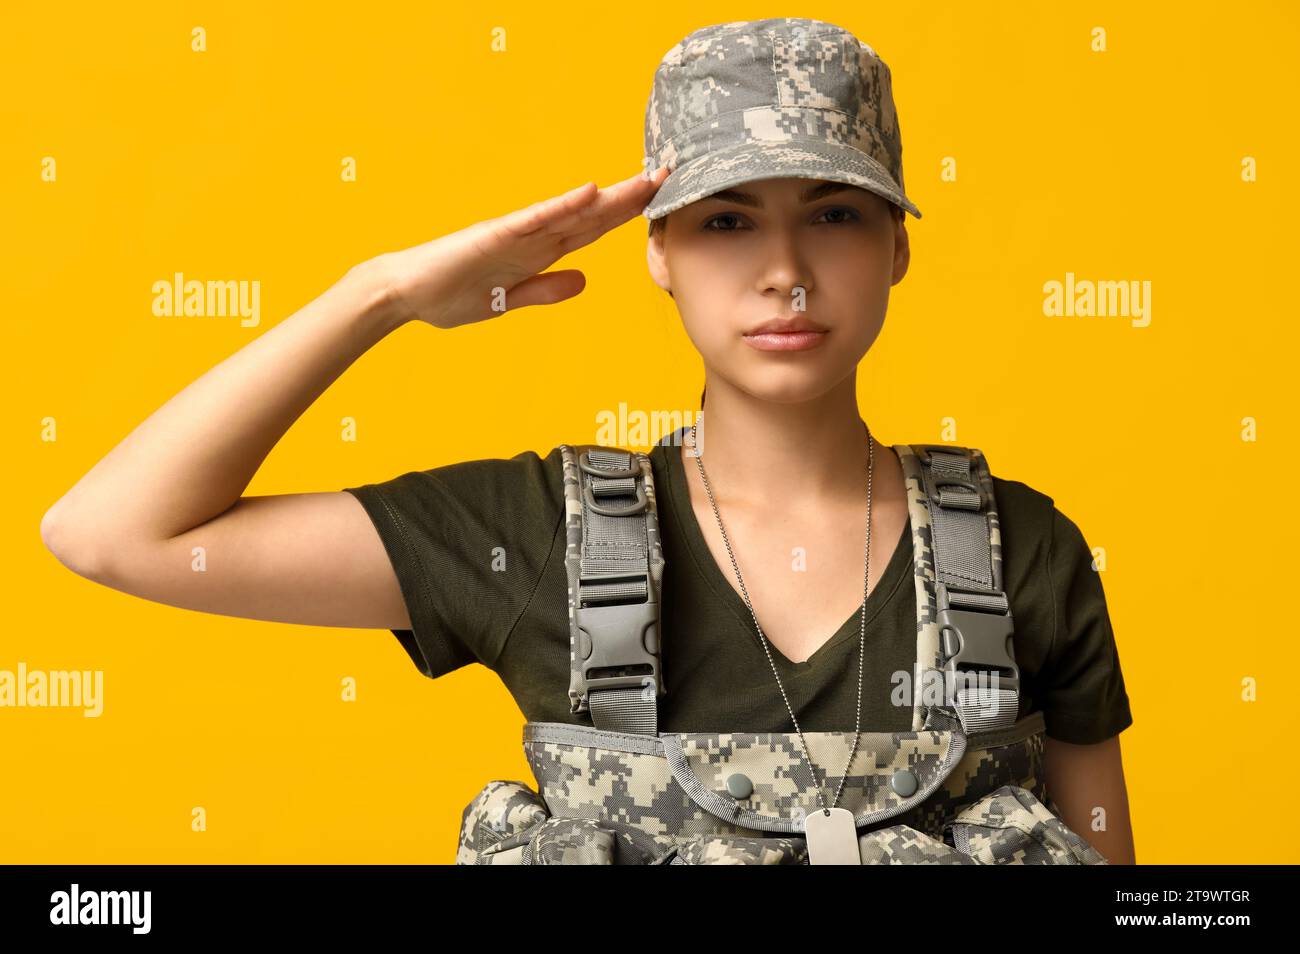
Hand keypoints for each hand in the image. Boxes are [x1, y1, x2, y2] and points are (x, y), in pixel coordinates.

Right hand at [365, 165, 669, 328]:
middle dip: (630, 199)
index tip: (659, 203)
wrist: (405, 295)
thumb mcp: (510, 301)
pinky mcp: (494, 236)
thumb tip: (583, 281)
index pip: (592, 231)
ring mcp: (514, 234)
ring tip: (644, 181)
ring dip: (608, 197)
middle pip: (591, 216)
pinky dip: (562, 206)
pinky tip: (589, 193)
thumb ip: (546, 289)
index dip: (626, 217)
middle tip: (670, 176)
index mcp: (538, 254)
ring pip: (571, 211)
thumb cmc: (450, 295)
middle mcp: (532, 237)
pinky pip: (534, 219)